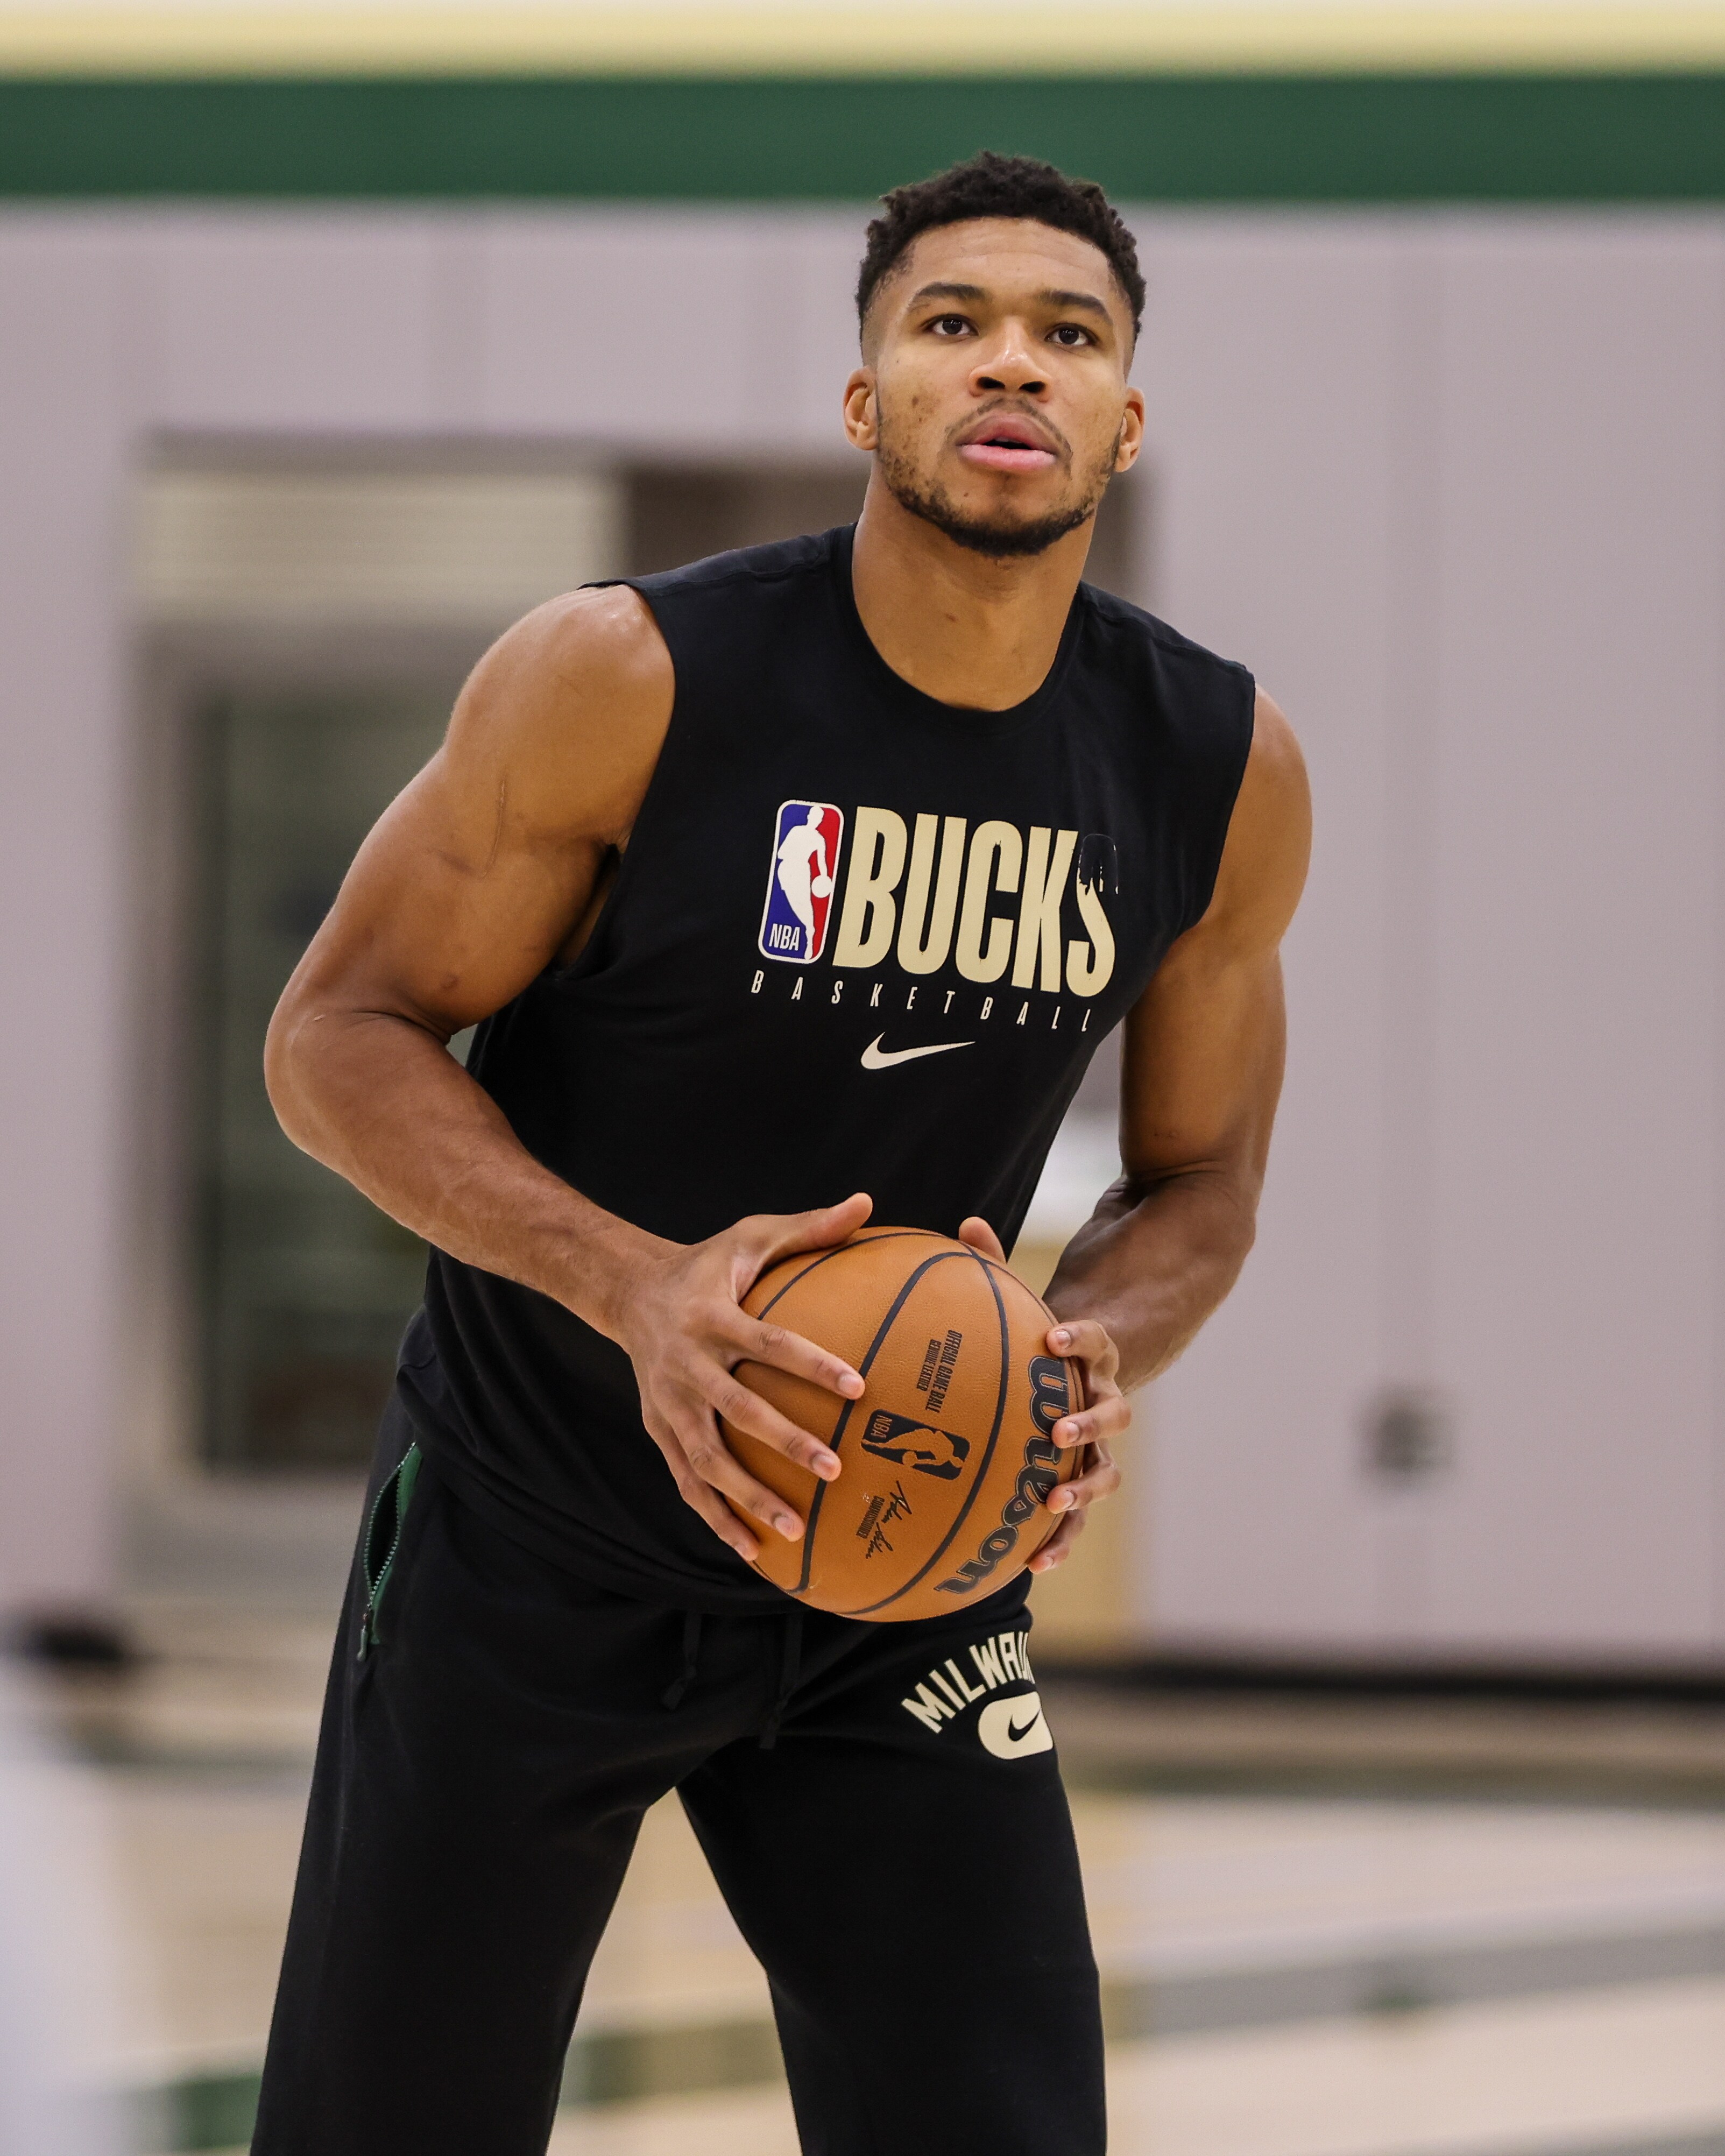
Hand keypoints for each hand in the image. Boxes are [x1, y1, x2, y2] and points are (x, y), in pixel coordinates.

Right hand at [613, 1194, 872, 1561]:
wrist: (628, 1292)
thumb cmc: (709, 1264)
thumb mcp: (751, 1235)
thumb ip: (809, 1227)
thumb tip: (868, 1203)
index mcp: (711, 1316)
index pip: (767, 1343)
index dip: (811, 1364)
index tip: (858, 1387)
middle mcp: (685, 1364)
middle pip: (737, 1411)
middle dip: (785, 1443)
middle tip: (835, 1471)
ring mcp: (668, 1404)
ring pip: (707, 1460)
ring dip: (748, 1498)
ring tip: (795, 1532)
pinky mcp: (658, 1429)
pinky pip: (687, 1481)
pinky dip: (716, 1518)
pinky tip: (752, 1552)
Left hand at [956, 1216, 1126, 1573]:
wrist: (1078, 1376)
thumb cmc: (1035, 1338)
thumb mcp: (1021, 1302)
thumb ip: (995, 1266)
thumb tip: (964, 1222)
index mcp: (1091, 1355)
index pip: (1094, 1340)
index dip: (1078, 1338)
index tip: (1050, 1337)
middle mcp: (1104, 1400)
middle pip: (1112, 1413)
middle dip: (1087, 1425)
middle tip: (1056, 1433)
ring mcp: (1098, 1445)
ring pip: (1104, 1472)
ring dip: (1081, 1492)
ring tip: (1051, 1507)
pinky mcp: (1081, 1481)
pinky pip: (1078, 1516)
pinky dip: (1061, 1539)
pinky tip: (1033, 1565)